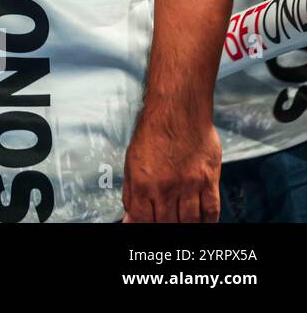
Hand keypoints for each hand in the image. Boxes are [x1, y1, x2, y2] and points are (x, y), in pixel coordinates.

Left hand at [122, 106, 220, 221]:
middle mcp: (165, 188)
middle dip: (165, 227)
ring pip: (189, 221)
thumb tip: (129, 219)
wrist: (177, 110)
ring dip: (184, 226)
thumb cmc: (153, 132)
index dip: (143, 227)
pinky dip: (207, 222)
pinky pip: (211, 210)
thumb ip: (130, 193)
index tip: (146, 228)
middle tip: (166, 223)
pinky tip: (202, 223)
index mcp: (142, 183)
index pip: (142, 220)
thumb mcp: (131, 161)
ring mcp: (189, 185)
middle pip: (166, 223)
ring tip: (181, 224)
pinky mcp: (208, 180)